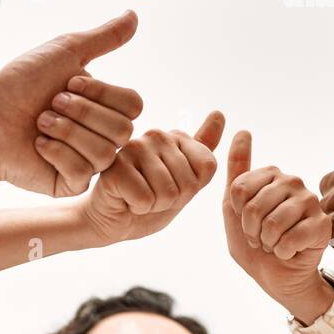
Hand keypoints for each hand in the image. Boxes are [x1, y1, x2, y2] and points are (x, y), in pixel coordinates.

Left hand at [0, 12, 141, 195]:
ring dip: (66, 130)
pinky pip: (83, 170)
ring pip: (105, 151)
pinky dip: (55, 151)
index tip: (69, 83)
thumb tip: (135, 14)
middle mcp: (102, 136)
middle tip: (51, 103)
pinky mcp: (70, 184)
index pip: (134, 105)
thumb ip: (104, 37)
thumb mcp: (65, 52)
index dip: (103, 92)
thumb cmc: (20, 84)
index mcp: (106, 108)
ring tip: (40, 123)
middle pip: (123, 129)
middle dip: (82, 111)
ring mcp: (88, 163)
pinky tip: (36, 144)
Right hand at [77, 112, 224, 244]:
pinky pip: (146, 198)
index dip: (193, 188)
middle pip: (189, 182)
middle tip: (152, 195)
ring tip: (139, 197)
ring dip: (155, 205)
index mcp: (176, 136)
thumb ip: (203, 154)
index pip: (207, 166)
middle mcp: (156, 135)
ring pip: (168, 192)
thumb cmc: (150, 202)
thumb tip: (220, 113)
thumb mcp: (186, 181)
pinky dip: (139, 208)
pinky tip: (126, 200)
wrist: (113, 221)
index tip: (174, 187)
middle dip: (173, 200)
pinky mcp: (116, 166)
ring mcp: (134, 148)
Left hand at [221, 131, 333, 314]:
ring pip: (272, 223)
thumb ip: (236, 171)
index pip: (238, 189)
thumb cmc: (255, 243)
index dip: (237, 214)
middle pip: (253, 207)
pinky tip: (290, 251)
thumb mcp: (233, 208)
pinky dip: (283, 252)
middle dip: (252, 231)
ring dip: (267, 243)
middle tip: (262, 238)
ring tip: (276, 244)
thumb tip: (242, 130)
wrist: (278, 278)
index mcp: (272, 174)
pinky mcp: (324, 224)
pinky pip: (290, 238)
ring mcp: (311, 201)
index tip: (247, 222)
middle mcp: (294, 181)